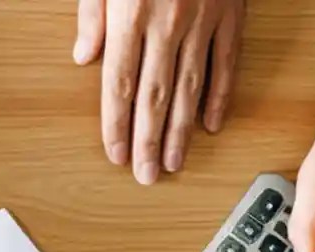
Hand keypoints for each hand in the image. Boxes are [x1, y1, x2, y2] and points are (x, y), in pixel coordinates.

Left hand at [74, 0, 244, 183]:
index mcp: (131, 13)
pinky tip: (211, 125)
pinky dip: (220, 96)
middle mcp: (168, 22)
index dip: (117, 124)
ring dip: (181, 130)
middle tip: (146, 174)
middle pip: (155, 95)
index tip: (117, 154)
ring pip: (190, 87)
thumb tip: (84, 55)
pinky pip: (226, 62)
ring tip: (173, 161)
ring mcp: (203, 19)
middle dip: (149, 141)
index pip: (120, 83)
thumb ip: (91, 11)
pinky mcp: (230, 13)